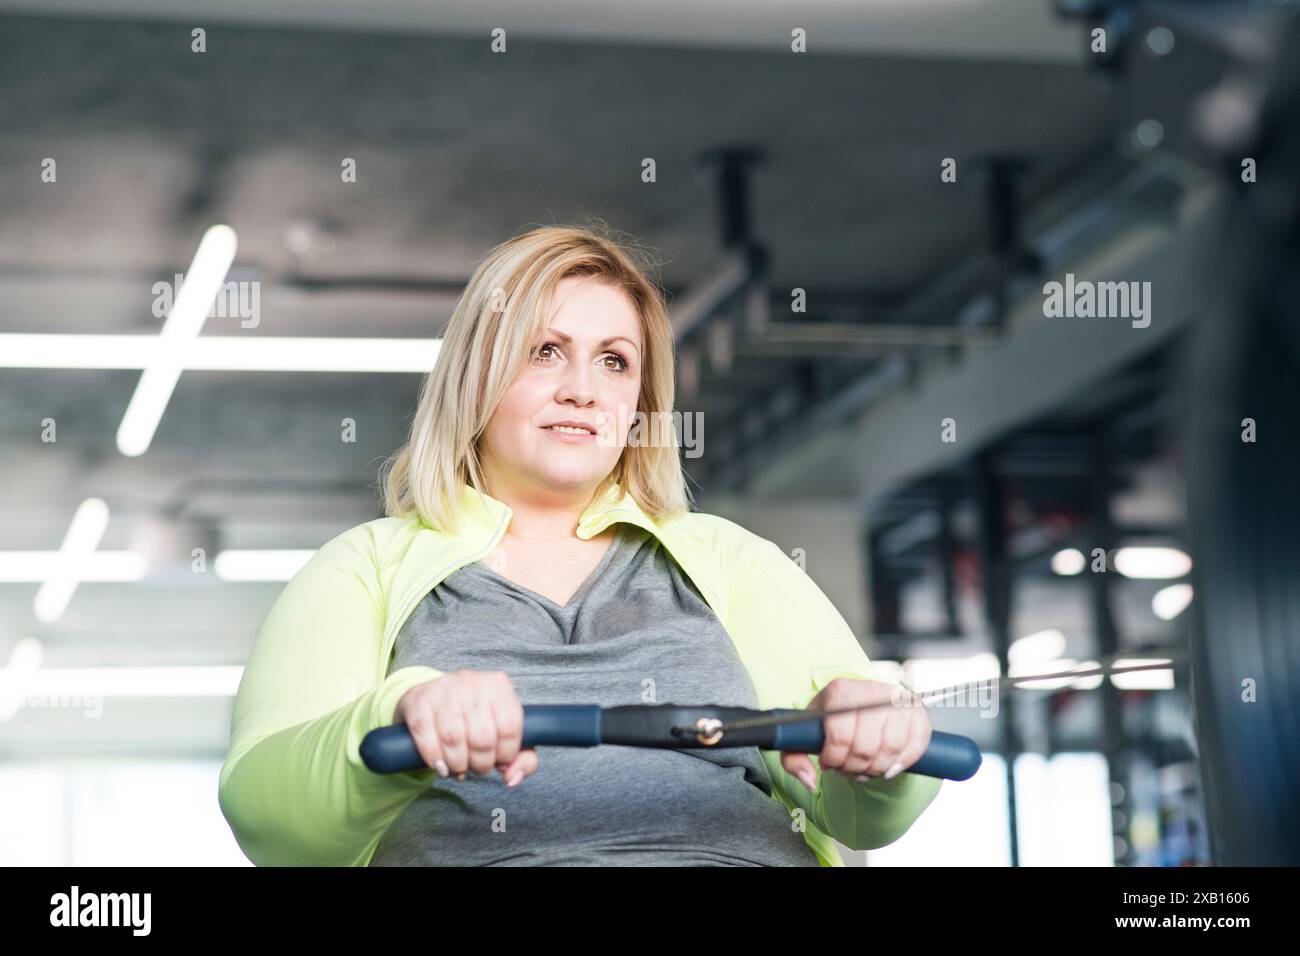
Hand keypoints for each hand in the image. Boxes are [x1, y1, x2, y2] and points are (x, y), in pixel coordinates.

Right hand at [393, 670, 539, 786]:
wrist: (432, 697)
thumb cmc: (474, 718)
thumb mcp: (504, 731)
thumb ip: (522, 758)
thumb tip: (512, 777)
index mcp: (498, 685)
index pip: (510, 727)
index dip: (506, 754)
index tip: (499, 762)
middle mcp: (472, 681)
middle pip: (482, 737)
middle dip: (481, 763)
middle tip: (477, 767)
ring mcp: (443, 689)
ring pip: (453, 738)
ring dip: (457, 764)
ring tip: (459, 767)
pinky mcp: (418, 700)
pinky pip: (426, 736)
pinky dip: (434, 758)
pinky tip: (440, 765)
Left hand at [780, 678, 930, 790]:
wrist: (856, 706)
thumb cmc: (828, 723)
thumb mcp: (804, 736)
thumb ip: (794, 759)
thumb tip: (809, 779)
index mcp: (840, 691)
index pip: (840, 734)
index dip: (834, 758)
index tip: (828, 762)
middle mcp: (870, 690)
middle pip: (866, 745)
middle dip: (854, 767)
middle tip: (847, 768)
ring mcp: (896, 699)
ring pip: (891, 748)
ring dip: (876, 768)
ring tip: (864, 768)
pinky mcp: (915, 710)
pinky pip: (916, 744)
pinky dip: (902, 762)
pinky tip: (888, 767)